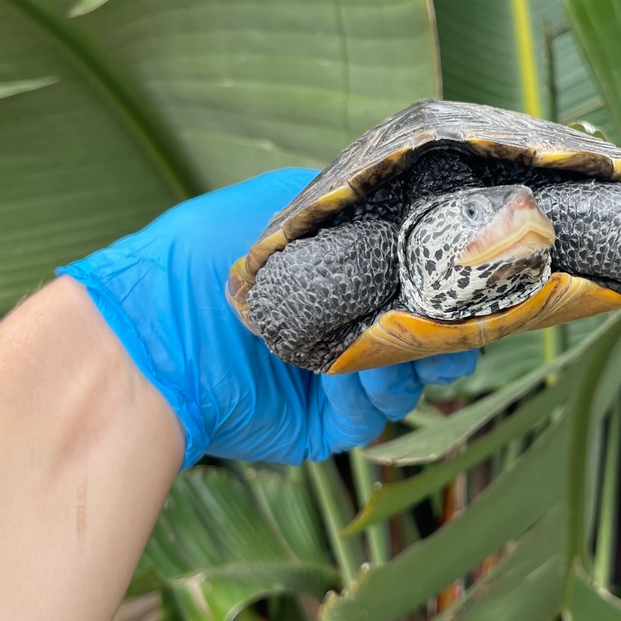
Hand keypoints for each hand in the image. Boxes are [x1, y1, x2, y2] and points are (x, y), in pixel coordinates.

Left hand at [58, 170, 475, 466]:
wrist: (154, 335)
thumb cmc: (205, 256)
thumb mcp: (279, 204)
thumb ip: (341, 200)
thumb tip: (396, 196)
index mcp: (328, 276)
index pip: (405, 283)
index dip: (439, 284)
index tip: (465, 280)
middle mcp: (334, 327)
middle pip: (419, 340)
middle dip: (444, 337)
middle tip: (457, 333)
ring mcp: (328, 379)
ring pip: (405, 383)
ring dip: (410, 366)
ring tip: (397, 352)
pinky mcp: (319, 425)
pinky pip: (371, 418)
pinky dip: (374, 397)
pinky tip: (358, 375)